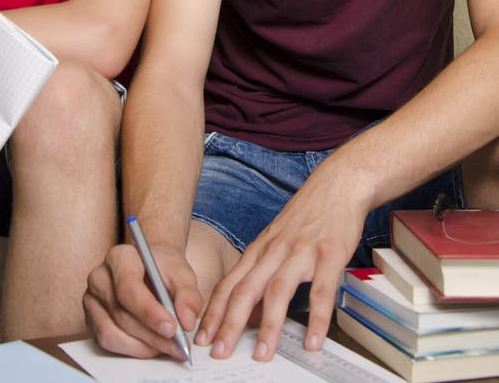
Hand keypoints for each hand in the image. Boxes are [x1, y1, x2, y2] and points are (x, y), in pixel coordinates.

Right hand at [84, 241, 203, 358]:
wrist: (150, 267)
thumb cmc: (163, 269)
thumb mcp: (182, 273)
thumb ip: (188, 295)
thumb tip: (187, 322)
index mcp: (120, 258)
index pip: (128, 288)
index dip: (149, 312)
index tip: (172, 328)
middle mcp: (100, 277)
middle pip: (121, 314)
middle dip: (152, 335)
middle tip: (177, 346)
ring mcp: (92, 299)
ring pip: (112, 333)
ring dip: (142, 346)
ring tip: (167, 348)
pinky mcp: (91, 319)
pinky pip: (107, 342)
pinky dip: (132, 349)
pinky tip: (152, 347)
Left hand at [195, 151, 368, 360]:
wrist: (337, 185)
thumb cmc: (307, 215)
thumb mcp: (277, 240)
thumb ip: (263, 272)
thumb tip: (252, 311)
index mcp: (261, 249)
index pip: (229, 283)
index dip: (214, 312)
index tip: (202, 336)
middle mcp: (275, 250)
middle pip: (246, 289)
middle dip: (229, 323)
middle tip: (218, 351)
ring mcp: (301, 251)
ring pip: (278, 291)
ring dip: (268, 325)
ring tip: (262, 353)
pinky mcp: (329, 253)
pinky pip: (321, 290)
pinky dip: (316, 317)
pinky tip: (313, 339)